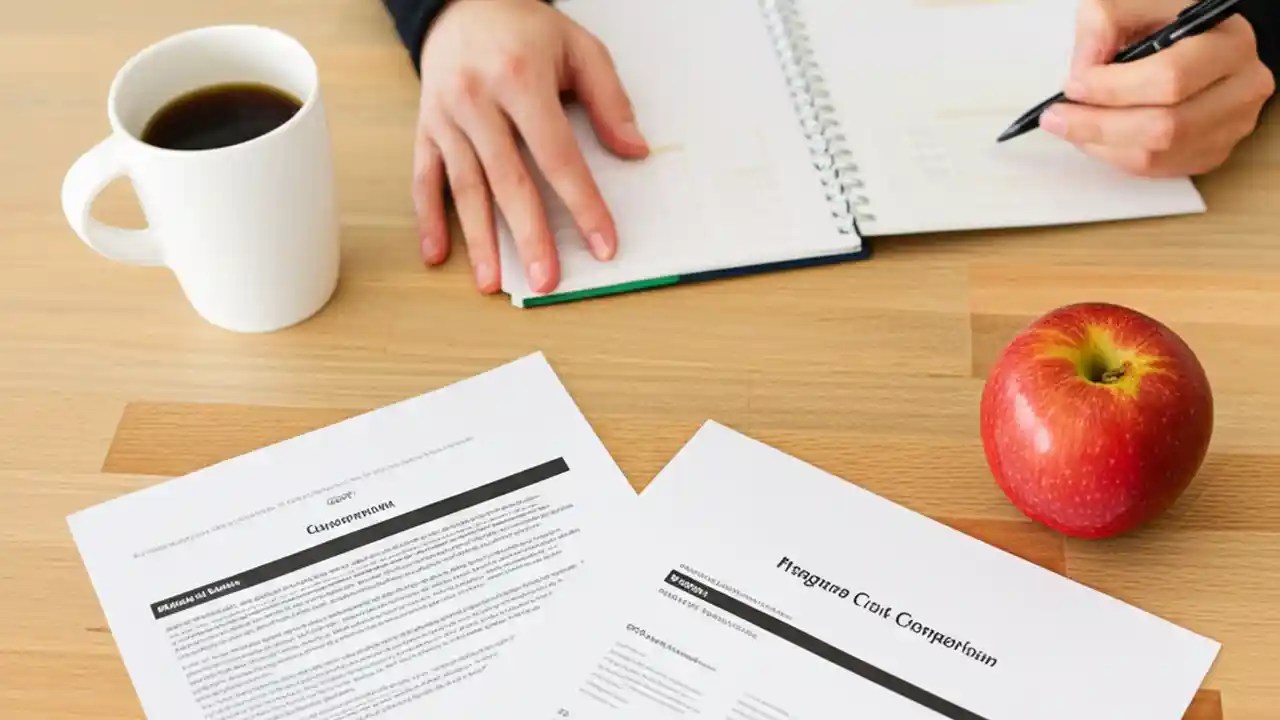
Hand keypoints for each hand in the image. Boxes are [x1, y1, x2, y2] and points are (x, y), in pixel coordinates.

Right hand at [413, 0, 648, 293]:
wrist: (462, 1)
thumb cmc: (525, 29)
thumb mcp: (579, 49)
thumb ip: (609, 100)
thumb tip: (634, 151)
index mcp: (520, 79)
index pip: (558, 155)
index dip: (583, 203)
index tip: (603, 243)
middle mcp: (477, 100)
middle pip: (508, 180)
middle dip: (529, 236)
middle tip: (545, 281)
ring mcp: (446, 117)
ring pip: (464, 188)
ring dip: (479, 240)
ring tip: (493, 283)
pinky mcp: (424, 127)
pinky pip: (424, 178)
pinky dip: (428, 219)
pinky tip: (436, 255)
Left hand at [1042, 0, 1273, 176]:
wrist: (1198, 40)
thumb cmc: (1165, 21)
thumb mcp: (1133, 3)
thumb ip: (1103, 24)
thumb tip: (1084, 70)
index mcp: (1229, 43)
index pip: (1169, 78)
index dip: (1112, 88)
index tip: (1072, 85)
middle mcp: (1242, 88)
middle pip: (1164, 126)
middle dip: (1098, 125)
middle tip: (1057, 117)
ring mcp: (1231, 126)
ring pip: (1156, 155)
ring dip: (1101, 145)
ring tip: (1071, 127)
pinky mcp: (1212, 153)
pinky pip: (1156, 170)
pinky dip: (1116, 157)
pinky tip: (1097, 137)